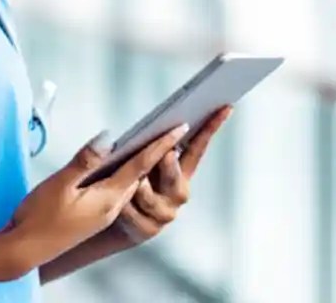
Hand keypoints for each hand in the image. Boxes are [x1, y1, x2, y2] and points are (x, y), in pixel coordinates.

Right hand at [4, 123, 189, 270]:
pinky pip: (117, 192)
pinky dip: (126, 176)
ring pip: (130, 185)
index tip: (179, 129)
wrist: (25, 249)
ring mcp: (103, 214)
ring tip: (153, 145)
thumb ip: (86, 161)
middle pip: (141, 176)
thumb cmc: (39, 216)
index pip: (140, 166)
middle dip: (158, 154)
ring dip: (142, 166)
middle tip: (172, 131)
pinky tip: (120, 168)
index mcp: (107, 198)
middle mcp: (111, 207)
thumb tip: (108, 137)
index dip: (160, 146)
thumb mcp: (60, 184)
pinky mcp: (94, 217)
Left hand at [109, 106, 232, 247]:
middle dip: (168, 164)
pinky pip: (132, 212)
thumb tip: (155, 131)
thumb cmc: (124, 183)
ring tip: (127, 181)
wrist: (110, 223)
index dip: (211, 127)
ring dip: (136, 187)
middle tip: (165, 154)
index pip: (197, 146)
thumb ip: (149, 149)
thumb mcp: (137, 162)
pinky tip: (115, 205)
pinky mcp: (148, 230)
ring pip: (150, 196)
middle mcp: (177, 191)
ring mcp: (165, 212)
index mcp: (179, 170)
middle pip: (175, 174)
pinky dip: (122, 206)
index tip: (225, 106)